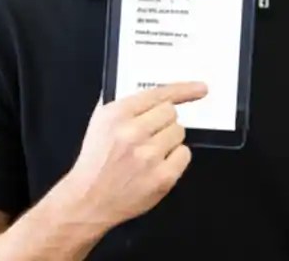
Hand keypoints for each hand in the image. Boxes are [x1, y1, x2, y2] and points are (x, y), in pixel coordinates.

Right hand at [60, 82, 207, 229]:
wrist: (89, 199)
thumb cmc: (95, 162)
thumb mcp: (99, 122)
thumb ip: (122, 104)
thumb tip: (150, 94)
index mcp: (116, 115)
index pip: (158, 94)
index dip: (183, 90)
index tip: (199, 89)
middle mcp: (132, 133)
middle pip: (171, 113)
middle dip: (163, 122)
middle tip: (150, 135)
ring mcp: (149, 156)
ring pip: (179, 132)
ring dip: (168, 140)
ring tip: (149, 152)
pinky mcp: (162, 177)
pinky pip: (184, 154)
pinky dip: (175, 159)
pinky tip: (158, 165)